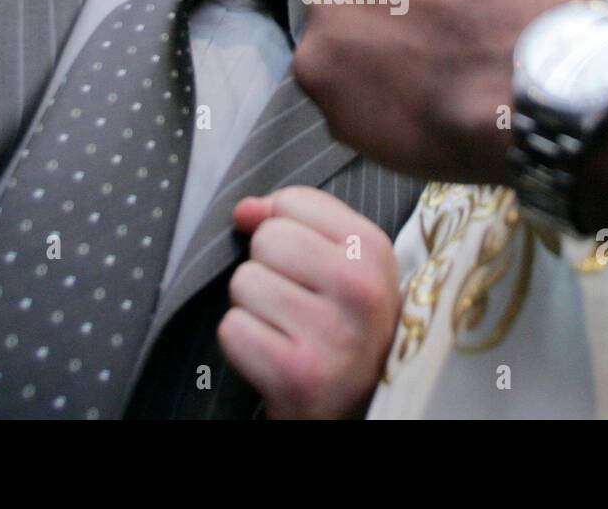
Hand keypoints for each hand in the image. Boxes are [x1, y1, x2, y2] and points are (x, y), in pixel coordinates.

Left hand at [218, 186, 400, 418]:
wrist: (355, 404)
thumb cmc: (343, 325)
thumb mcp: (341, 265)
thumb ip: (296, 222)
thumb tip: (245, 210)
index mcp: (374, 250)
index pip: (293, 202)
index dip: (285, 229)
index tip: (307, 265)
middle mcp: (361, 289)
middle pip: (266, 239)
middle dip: (267, 269)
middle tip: (296, 303)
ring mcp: (332, 333)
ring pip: (245, 282)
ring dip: (253, 308)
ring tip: (286, 330)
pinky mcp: (298, 374)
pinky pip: (233, 329)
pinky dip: (243, 344)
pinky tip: (274, 356)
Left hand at [295, 0, 607, 181]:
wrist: (542, 86)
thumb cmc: (550, 14)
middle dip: (388, 5)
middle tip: (429, 37)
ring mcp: (331, 10)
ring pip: (339, 28)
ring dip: (369, 51)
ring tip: (418, 79)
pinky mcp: (318, 71)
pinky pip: (332, 84)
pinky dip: (360, 100)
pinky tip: (405, 109)